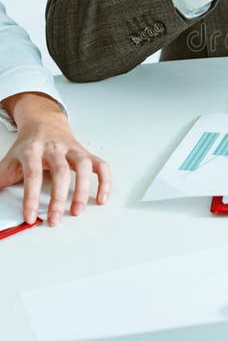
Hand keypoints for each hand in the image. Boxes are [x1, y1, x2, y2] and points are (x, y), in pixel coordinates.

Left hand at [0, 92, 110, 225]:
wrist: (43, 122)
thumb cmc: (28, 145)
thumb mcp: (10, 160)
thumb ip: (1, 179)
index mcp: (33, 149)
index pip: (33, 174)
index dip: (31, 197)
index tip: (31, 216)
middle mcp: (55, 148)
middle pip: (61, 172)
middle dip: (59, 198)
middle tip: (55, 219)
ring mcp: (73, 149)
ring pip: (83, 167)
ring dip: (83, 190)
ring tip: (77, 211)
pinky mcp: (86, 153)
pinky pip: (101, 165)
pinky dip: (104, 182)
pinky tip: (101, 198)